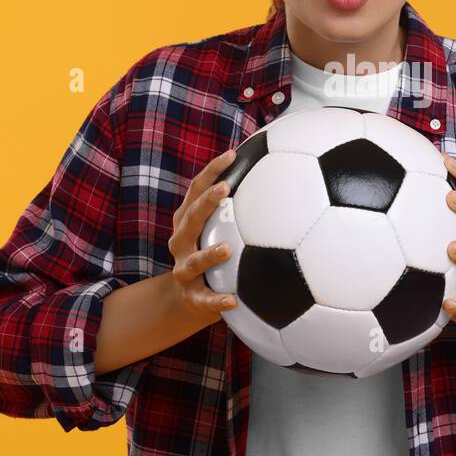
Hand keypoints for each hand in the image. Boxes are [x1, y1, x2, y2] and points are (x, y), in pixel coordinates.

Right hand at [167, 148, 240, 325]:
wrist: (191, 298)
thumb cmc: (212, 253)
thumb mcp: (218, 228)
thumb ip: (238, 206)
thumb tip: (274, 170)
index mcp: (187, 221)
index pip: (195, 189)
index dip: (211, 171)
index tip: (232, 154)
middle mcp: (181, 242)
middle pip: (190, 218)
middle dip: (206, 202)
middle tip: (226, 189)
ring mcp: (184, 269)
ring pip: (193, 261)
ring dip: (208, 254)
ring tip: (227, 248)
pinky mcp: (192, 297)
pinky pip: (204, 300)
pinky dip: (217, 301)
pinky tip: (233, 301)